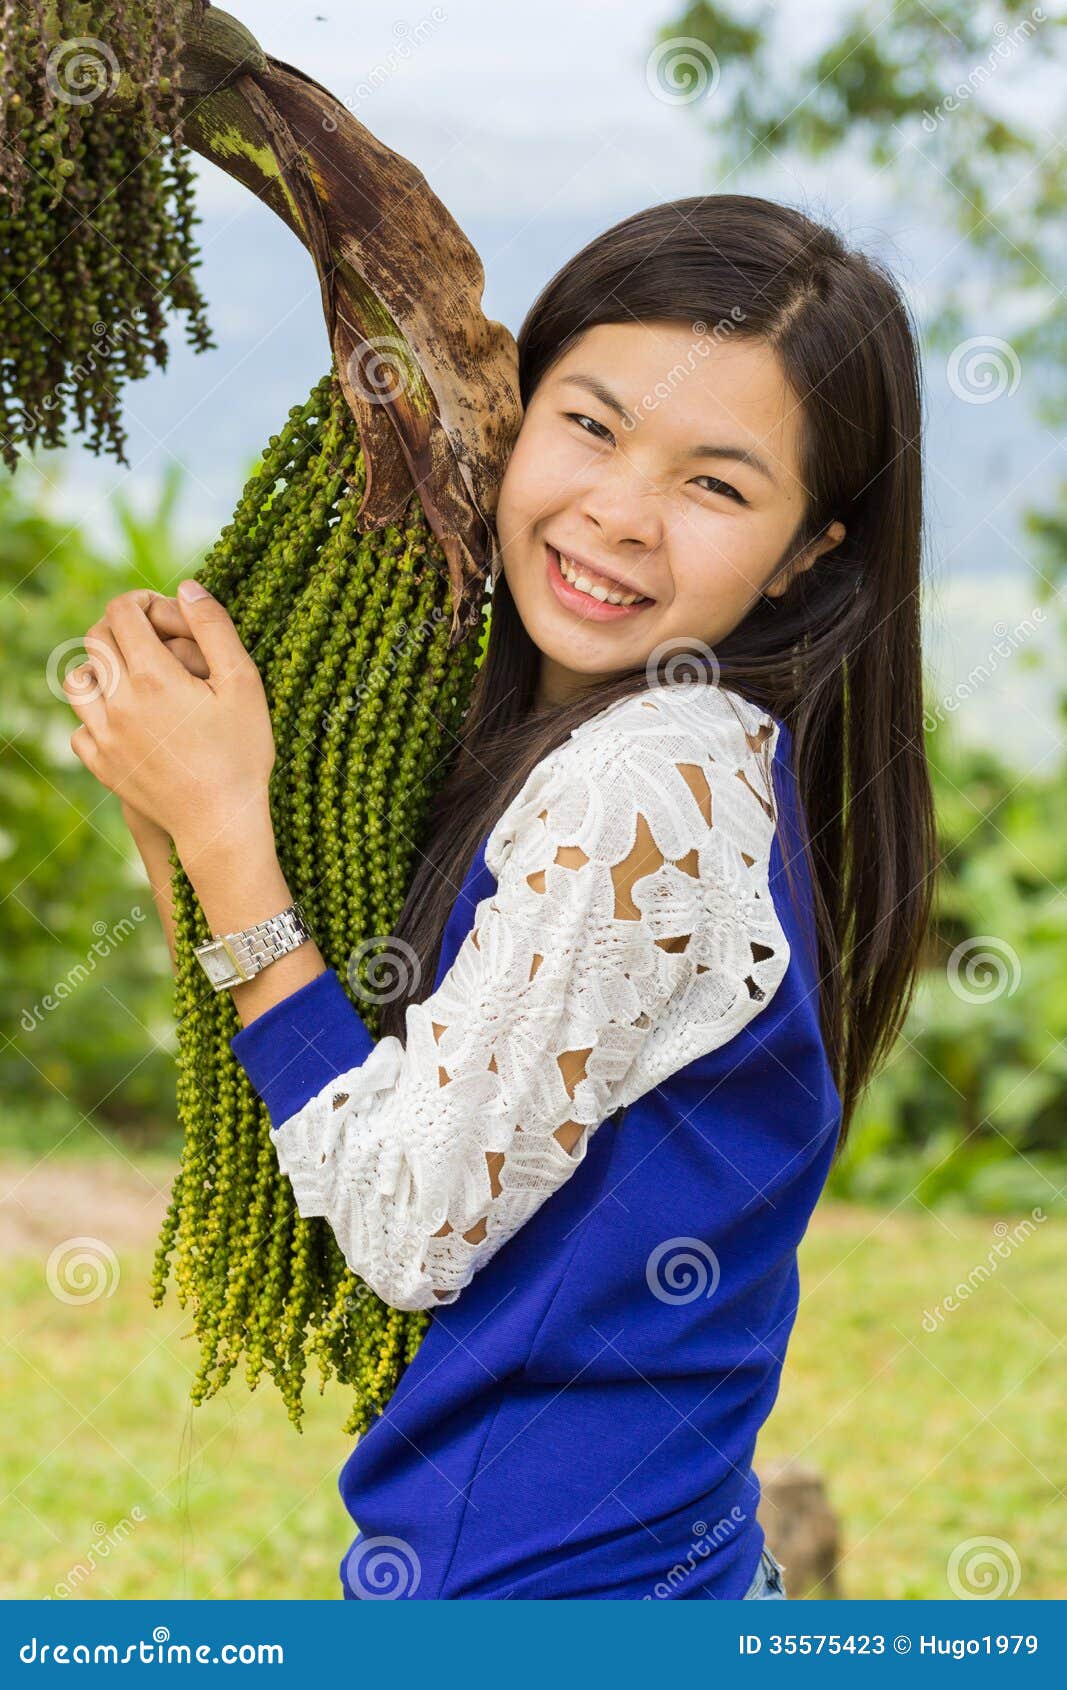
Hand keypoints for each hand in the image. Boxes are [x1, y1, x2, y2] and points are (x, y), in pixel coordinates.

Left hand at [63, 582, 275, 861]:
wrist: (221, 824)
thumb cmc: (242, 753)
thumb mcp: (244, 684)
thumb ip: (215, 629)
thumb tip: (186, 587)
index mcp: (153, 676)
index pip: (122, 611)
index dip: (141, 601)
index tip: (163, 613)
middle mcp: (119, 702)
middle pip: (95, 639)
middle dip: (121, 628)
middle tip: (152, 641)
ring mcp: (104, 735)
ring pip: (78, 680)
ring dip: (102, 669)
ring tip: (134, 678)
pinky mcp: (100, 764)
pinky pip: (79, 726)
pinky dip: (97, 715)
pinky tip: (128, 721)